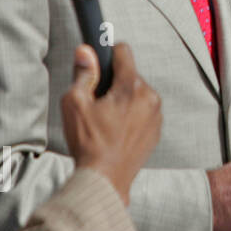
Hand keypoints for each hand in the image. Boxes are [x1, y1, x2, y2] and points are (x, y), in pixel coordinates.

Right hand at [61, 43, 161, 203]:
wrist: (105, 178)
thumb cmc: (88, 142)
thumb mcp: (74, 103)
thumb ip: (83, 74)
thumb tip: (86, 52)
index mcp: (131, 87)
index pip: (124, 52)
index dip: (108, 52)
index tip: (99, 59)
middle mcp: (150, 97)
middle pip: (130, 75)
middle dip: (113, 82)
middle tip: (96, 102)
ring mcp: (156, 115)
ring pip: (138, 94)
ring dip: (124, 100)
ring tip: (106, 120)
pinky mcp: (156, 130)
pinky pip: (144, 112)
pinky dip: (132, 115)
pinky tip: (116, 131)